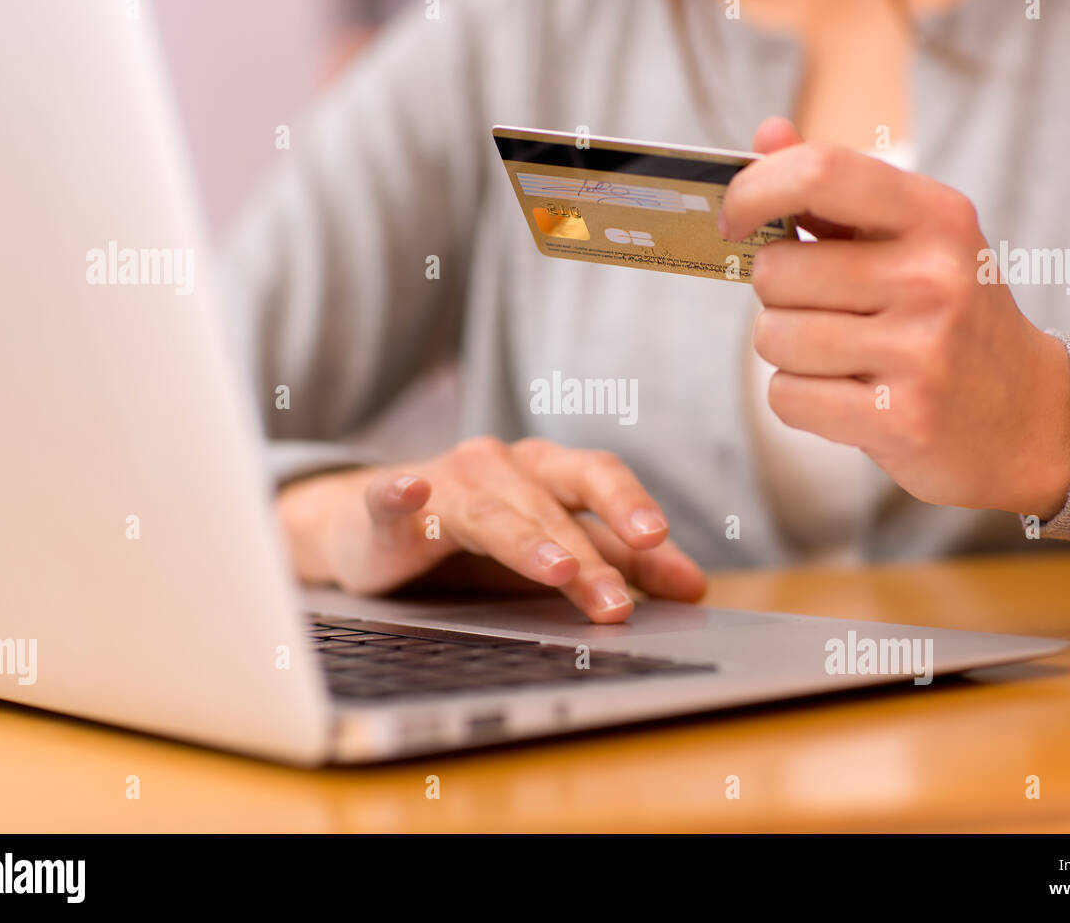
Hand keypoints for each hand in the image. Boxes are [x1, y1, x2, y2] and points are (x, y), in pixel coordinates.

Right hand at [276, 437, 705, 622]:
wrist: (375, 529)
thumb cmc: (476, 540)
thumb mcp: (556, 551)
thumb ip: (622, 563)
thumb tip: (694, 586)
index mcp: (546, 472)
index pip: (597, 477)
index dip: (629, 505)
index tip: (660, 539)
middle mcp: (500, 467)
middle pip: (552, 502)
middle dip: (590, 554)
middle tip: (617, 603)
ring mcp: (445, 483)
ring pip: (491, 512)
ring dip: (527, 541)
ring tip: (561, 572)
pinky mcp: (388, 509)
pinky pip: (392, 496)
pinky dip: (401, 493)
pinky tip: (412, 491)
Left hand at [721, 117, 1069, 519]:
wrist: (1027, 415)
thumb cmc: (949, 316)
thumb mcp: (914, 240)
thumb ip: (834, 189)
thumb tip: (766, 134)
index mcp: (937, 216)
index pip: (819, 173)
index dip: (754, 192)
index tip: (734, 220)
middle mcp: (933, 277)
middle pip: (775, 272)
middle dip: (779, 295)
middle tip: (828, 311)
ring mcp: (921, 351)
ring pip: (772, 338)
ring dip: (788, 352)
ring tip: (844, 356)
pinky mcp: (900, 419)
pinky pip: (786, 397)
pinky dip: (799, 400)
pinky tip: (848, 397)